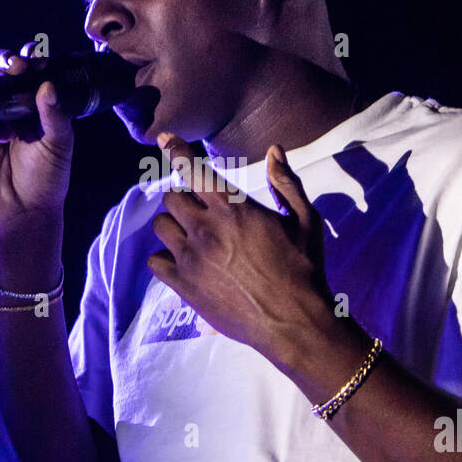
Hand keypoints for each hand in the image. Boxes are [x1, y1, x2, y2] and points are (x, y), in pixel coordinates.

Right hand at [0, 40, 73, 233]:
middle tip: (18, 65)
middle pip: (4, 70)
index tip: (38, 58)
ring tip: (6, 75)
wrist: (21, 209)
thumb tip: (47, 85)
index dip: (34, 61)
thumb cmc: (46, 178)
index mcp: (38, 105)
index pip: (33, 73)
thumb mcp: (59, 144)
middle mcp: (12, 105)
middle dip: (9, 60)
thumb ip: (55, 115)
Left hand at [145, 134, 337, 363]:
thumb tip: (274, 150)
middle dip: (183, 198)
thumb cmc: (305, 268)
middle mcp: (206, 228)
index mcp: (233, 208)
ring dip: (173, 226)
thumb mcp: (306, 220)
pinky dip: (165, 258)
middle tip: (200, 211)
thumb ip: (286, 183)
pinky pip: (155, 261)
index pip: (193, 169)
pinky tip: (183, 263)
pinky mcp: (183, 286)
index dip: (176, 150)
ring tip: (192, 237)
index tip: (164, 139)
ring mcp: (191, 258)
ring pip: (160, 226)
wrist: (294, 321)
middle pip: (171, 197)